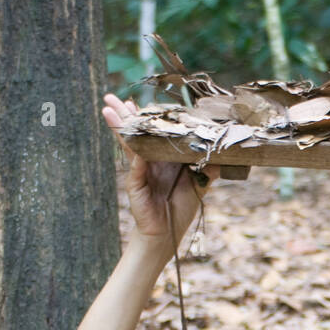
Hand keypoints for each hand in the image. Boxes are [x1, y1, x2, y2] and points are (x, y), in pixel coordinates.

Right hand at [102, 93, 218, 253]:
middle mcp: (149, 161)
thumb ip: (208, 169)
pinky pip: (136, 167)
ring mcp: (140, 171)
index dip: (147, 119)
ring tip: (107, 109)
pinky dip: (135, 157)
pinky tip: (130, 142)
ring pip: (129, 145)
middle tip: (112, 97)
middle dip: (125, 115)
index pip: (153, 133)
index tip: (141, 102)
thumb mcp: (199, 186)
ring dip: (119, 128)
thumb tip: (223, 154)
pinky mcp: (136, 184)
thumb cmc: (180, 209)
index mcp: (162, 158)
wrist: (167, 233)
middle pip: (136, 134)